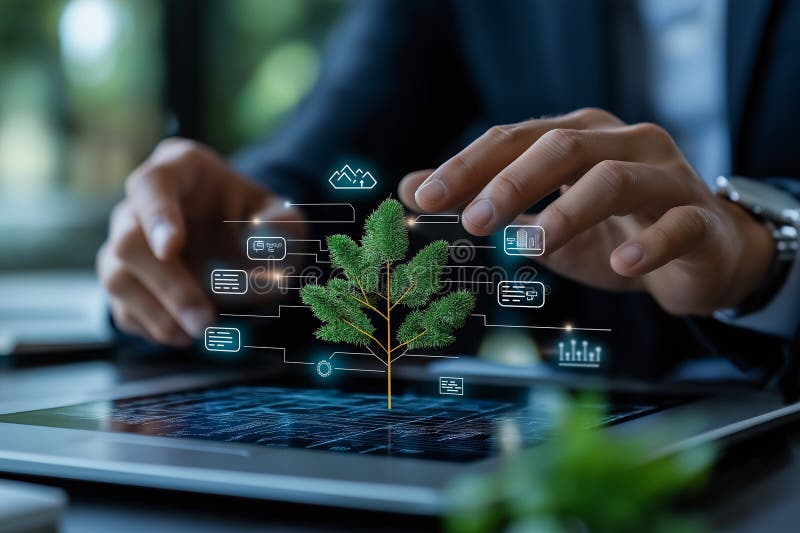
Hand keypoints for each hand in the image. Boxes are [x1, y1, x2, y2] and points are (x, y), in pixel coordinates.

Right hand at [97, 138, 305, 345]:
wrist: (244, 247)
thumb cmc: (259, 223)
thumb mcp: (283, 218)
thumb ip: (282, 224)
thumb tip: (265, 240)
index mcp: (179, 169)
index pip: (152, 184)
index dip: (158, 216)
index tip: (171, 249)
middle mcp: (139, 204)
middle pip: (129, 241)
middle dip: (169, 286)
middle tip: (205, 320)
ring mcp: (123, 242)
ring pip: (117, 277)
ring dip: (157, 313)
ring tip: (198, 333)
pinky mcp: (123, 279)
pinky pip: (121, 307)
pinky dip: (152, 327)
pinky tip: (184, 334)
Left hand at [398, 108, 773, 315]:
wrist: (699, 256)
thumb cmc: (610, 232)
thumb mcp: (539, 217)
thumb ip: (483, 200)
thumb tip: (411, 188)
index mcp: (579, 136)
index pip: (515, 138)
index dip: (469, 165)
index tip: (427, 195)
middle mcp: (622, 143)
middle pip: (561, 145)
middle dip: (511, 182)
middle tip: (474, 221)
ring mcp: (666, 177)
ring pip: (615, 177)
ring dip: (569, 210)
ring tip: (533, 244)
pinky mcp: (700, 218)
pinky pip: (677, 225)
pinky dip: (648, 244)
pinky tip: (621, 264)